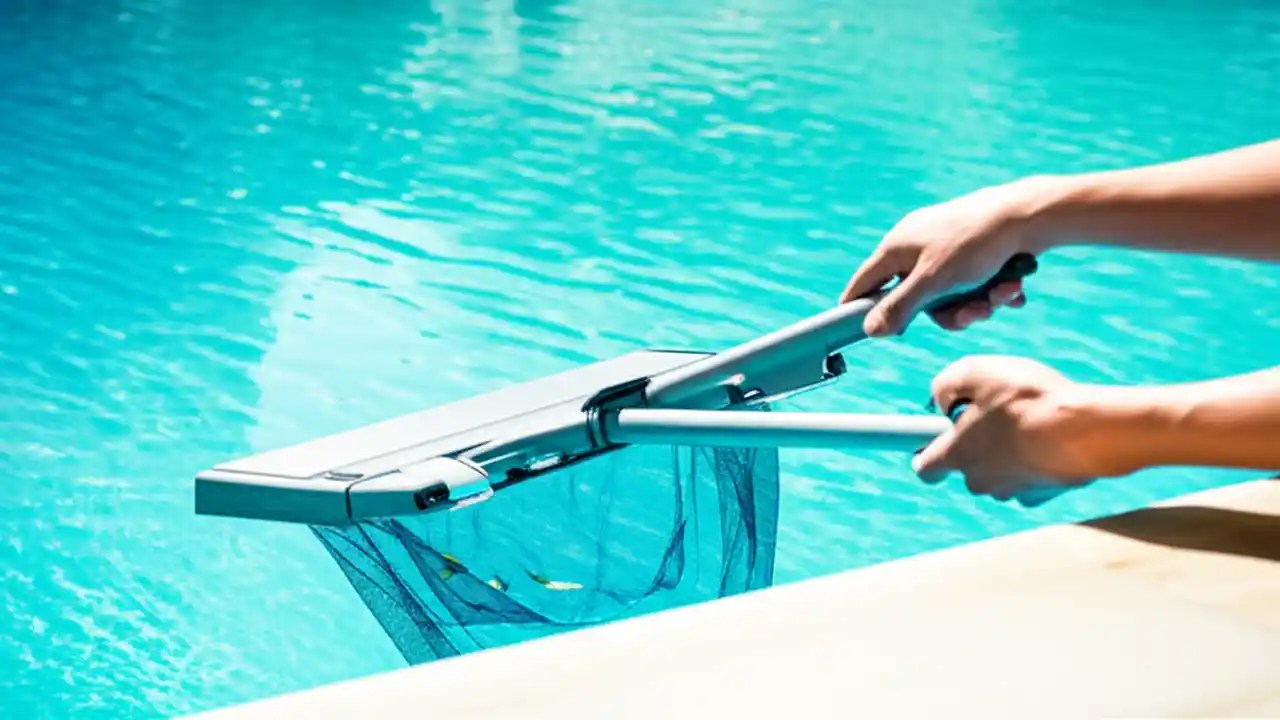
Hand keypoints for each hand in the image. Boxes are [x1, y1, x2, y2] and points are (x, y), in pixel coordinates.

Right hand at [839, 180, 1051, 336]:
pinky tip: (1011, 287)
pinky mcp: (969, 248)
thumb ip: (899, 307)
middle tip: (975, 314)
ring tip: (1003, 294)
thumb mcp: (933, 283)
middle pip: (917, 298)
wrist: (1027, 216)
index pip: (864, 283)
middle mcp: (915, 245)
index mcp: (896, 247)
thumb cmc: (974, 245)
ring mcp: (943, 246)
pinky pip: (969, 282)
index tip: (859, 331)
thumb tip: (868, 329)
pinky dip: (990, 290)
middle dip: (951, 312)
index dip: (859, 308)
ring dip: (977, 302)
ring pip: (949, 294)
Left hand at [914, 355, 1114, 505]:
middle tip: (998, 413)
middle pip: (967, 466)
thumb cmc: (1026, 398)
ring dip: (1008, 450)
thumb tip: (941, 400)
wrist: (1085, 430)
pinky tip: (1050, 437)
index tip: (932, 438)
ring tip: (1029, 420)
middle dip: (976, 443)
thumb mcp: (974, 372)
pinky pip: (1030, 475)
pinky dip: (1036, 459)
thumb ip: (946, 385)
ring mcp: (1013, 490)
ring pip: (1000, 471)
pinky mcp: (1044, 493)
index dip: (924, 453)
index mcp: (957, 454)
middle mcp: (980, 480)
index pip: (925, 468)